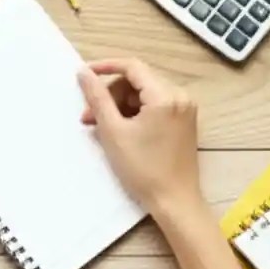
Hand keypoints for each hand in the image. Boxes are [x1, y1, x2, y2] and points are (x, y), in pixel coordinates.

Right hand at [77, 59, 202, 216]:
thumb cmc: (143, 169)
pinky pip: (156, 105)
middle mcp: (180, 96)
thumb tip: (84, 73)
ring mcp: (185, 108)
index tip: (84, 75)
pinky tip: (121, 130)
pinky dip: (136, 112)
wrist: (174, 201)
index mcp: (166, 96)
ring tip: (102, 127)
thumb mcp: (113, 132)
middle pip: (138, 80)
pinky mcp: (184, 120)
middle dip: (111, 94)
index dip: (106, 67)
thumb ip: (97, 98)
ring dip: (121, 105)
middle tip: (89, 116)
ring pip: (145, 93)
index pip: (133, 67)